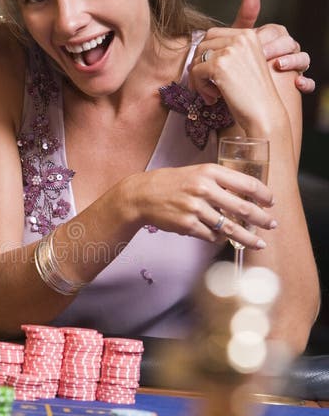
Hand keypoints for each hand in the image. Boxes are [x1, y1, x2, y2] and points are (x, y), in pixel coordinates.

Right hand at [134, 163, 275, 247]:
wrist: (143, 195)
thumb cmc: (173, 183)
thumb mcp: (197, 173)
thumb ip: (220, 181)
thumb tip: (246, 197)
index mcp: (210, 171)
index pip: (246, 184)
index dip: (263, 195)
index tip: (271, 203)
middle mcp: (204, 188)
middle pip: (243, 208)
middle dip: (262, 219)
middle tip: (272, 225)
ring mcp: (195, 208)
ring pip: (230, 227)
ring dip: (248, 237)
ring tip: (258, 243)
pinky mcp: (187, 225)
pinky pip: (212, 236)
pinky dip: (219, 238)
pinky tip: (222, 237)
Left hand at [232, 0, 313, 92]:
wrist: (242, 96)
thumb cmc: (238, 67)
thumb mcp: (238, 43)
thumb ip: (244, 20)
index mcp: (275, 37)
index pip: (275, 31)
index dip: (264, 37)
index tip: (252, 44)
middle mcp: (287, 49)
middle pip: (289, 43)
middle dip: (277, 48)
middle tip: (262, 55)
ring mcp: (294, 66)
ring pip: (303, 59)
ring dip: (293, 61)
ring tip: (279, 65)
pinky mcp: (298, 83)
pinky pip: (309, 82)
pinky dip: (306, 82)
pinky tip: (297, 84)